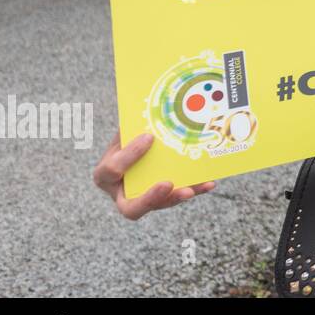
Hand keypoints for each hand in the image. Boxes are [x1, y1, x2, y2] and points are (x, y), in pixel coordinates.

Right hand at [92, 131, 215, 219]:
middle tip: (167, 184)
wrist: (135, 148)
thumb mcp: (123, 132)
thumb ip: (130, 126)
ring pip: (160, 205)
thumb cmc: (126, 138)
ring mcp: (144, 199)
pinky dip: (195, 189)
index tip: (149, 137)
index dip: (129, 156)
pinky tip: (209, 182)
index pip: (111, 170)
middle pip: (132, 208)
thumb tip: (147, 106)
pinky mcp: (164, 198)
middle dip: (150, 198)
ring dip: (178, 197)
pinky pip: (179, 196)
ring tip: (193, 188)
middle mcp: (122, 194)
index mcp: (105, 175)